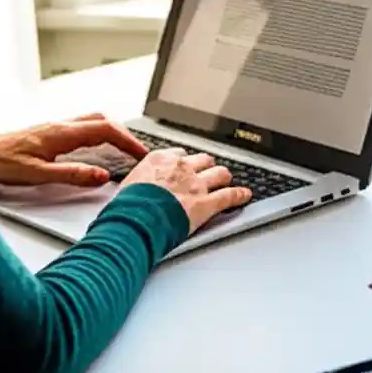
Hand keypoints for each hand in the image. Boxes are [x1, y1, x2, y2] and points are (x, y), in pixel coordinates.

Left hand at [0, 113, 148, 186]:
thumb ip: (72, 174)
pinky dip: (100, 133)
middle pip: (104, 120)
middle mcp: (62, 125)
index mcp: (62, 133)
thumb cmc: (4, 162)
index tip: (140, 153)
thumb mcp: (39, 174)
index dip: (127, 141)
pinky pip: (84, 126)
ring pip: (94, 120)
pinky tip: (99, 147)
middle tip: (137, 152)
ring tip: (124, 149)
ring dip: (113, 132)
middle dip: (125, 134)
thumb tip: (101, 175)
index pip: (105, 129)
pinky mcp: (52, 132)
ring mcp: (57, 126)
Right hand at [122, 149, 252, 232]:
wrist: (135, 219)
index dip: (185, 161)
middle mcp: (181, 168)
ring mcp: (196, 184)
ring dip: (224, 177)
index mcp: (160, 160)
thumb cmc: (126, 206)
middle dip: (207, 166)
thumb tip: (133, 189)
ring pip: (220, 174)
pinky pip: (229, 196)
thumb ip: (138, 182)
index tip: (185, 165)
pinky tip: (245, 195)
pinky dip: (239, 195)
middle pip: (203, 160)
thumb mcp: (126, 186)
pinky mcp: (206, 203)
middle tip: (209, 172)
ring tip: (227, 181)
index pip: (179, 153)